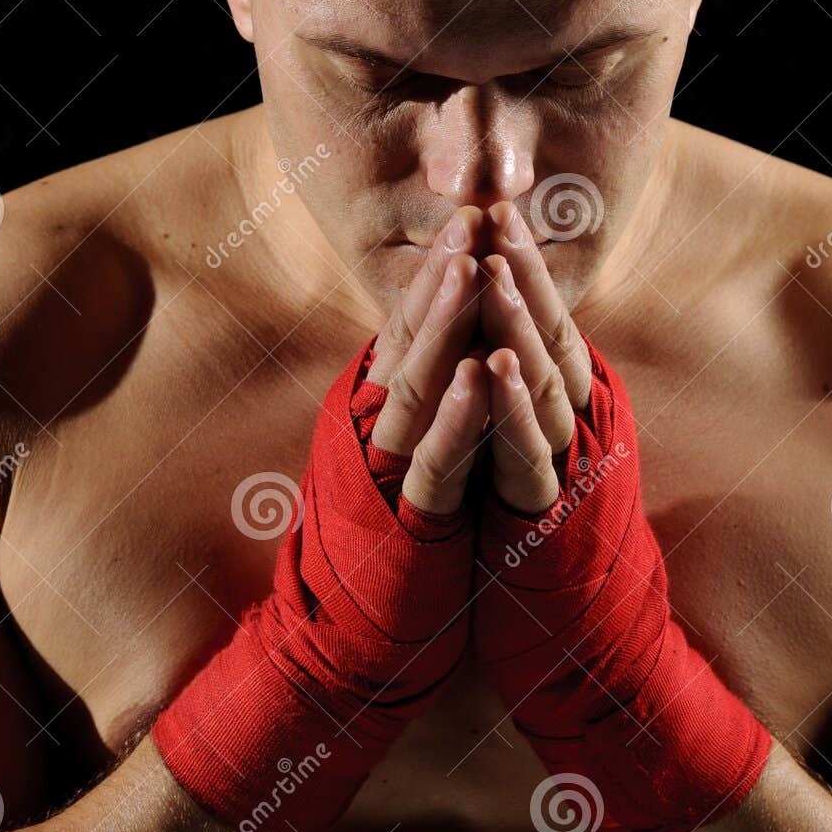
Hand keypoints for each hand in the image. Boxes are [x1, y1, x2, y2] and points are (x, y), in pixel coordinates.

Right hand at [365, 205, 490, 514]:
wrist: (352, 616)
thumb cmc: (393, 524)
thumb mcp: (406, 445)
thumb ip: (420, 392)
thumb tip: (452, 332)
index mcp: (378, 405)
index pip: (409, 324)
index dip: (440, 271)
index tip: (472, 214)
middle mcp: (374, 425)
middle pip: (410, 340)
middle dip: (443, 278)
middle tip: (470, 217)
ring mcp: (386, 469)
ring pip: (416, 388)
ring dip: (446, 327)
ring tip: (470, 269)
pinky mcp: (407, 518)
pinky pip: (433, 460)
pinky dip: (458, 416)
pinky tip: (479, 373)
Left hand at [476, 200, 591, 513]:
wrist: (573, 614)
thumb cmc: (532, 519)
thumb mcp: (520, 437)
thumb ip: (515, 384)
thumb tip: (491, 319)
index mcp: (565, 399)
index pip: (546, 318)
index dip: (523, 264)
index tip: (494, 208)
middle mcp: (574, 421)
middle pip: (551, 336)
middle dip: (524, 274)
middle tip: (499, 216)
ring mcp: (566, 463)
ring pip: (543, 385)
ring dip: (518, 326)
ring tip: (495, 272)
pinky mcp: (547, 511)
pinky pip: (526, 452)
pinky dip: (508, 408)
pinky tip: (491, 365)